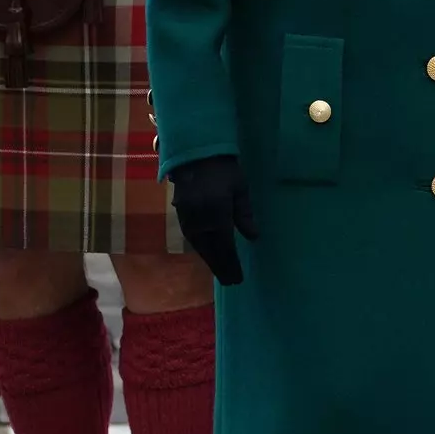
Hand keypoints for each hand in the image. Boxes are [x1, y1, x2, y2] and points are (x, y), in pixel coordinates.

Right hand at [168, 155, 258, 286]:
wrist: (194, 152)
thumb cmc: (223, 169)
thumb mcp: (240, 188)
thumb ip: (245, 214)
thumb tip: (253, 237)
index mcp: (217, 214)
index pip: (226, 247)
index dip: (232, 265)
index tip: (239, 279)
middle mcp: (201, 220)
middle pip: (212, 251)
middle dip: (222, 268)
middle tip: (231, 281)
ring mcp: (188, 218)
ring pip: (200, 246)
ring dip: (210, 260)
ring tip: (220, 271)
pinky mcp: (180, 214)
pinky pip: (191, 238)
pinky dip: (201, 249)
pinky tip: (207, 253)